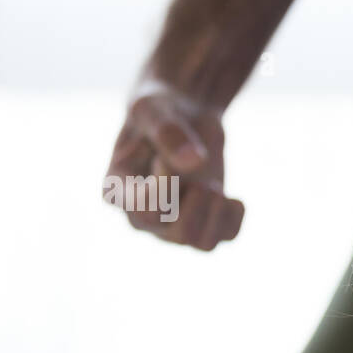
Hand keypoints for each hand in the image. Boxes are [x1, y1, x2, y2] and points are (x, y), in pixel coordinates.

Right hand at [101, 78, 244, 250]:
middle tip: (196, 168)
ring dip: (217, 208)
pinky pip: (227, 235)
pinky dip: (234, 214)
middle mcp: (142, 217)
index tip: (166, 157)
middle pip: (179, 233)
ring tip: (210, 183)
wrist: (184, 114)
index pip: (145, 211)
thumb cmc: (159, 110)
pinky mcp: (203, 223)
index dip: (167, 186)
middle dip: (199, 198)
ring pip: (204, 243)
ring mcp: (172, 225)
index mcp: (118, 191)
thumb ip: (167, 132)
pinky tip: (229, 194)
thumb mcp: (154, 109)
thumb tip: (195, 162)